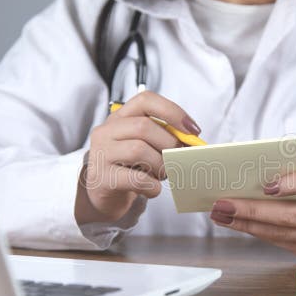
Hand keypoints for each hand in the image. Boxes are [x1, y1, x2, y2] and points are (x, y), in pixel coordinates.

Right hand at [75, 91, 201, 223]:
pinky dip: (153, 186)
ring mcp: (101, 154)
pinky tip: (152, 189)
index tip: (192, 129)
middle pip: (143, 126)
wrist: (105, 196)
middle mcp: (106, 131)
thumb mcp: (147, 147)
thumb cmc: (130, 168)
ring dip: (160, 166)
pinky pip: (136, 178)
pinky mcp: (102, 178)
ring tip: (161, 175)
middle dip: (169, 144)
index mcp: (120, 118)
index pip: (145, 100)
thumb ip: (165, 138)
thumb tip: (194, 143)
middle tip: (177, 160)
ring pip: (138, 150)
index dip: (172, 112)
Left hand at [209, 170, 295, 261]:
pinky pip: (280, 243)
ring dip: (245, 225)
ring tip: (221, 215)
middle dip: (250, 211)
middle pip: (286, 217)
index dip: (288, 186)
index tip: (265, 186)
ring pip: (278, 234)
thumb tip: (266, 186)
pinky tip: (239, 224)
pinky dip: (257, 232)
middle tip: (222, 204)